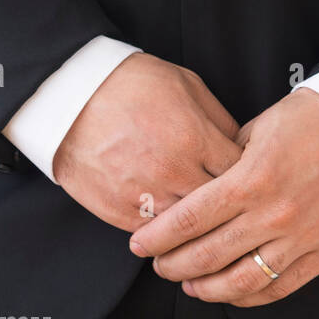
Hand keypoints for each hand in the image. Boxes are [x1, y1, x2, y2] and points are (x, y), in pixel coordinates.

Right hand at [52, 53, 242, 230]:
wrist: (68, 96)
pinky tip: (175, 223)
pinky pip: (156, 234)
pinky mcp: (119, 211)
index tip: (250, 175)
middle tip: (235, 203)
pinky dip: (168, 231)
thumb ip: (220, 120)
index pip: (242, 173)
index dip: (250, 175)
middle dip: (230, 204)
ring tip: (209, 220)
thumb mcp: (188, 86)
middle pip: (221, 206)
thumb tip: (244, 146)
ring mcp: (145, 195)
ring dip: (199, 223)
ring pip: (190, 227)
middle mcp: (174, 171)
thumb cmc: (132, 85)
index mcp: (196, 139)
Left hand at [128, 87, 318, 305]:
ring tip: (191, 285)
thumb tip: (200, 187)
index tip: (141, 244)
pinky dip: (250, 296)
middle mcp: (275, 215)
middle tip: (159, 264)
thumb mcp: (260, 128)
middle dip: (173, 265)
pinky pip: (280, 288)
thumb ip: (227, 162)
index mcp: (252, 180)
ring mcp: (302, 238)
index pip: (187, 220)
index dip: (156, 238)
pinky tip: (233, 292)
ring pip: (241, 282)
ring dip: (207, 288)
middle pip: (207, 256)